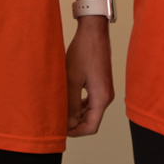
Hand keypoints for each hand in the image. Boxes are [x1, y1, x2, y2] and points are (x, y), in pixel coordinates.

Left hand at [65, 17, 113, 136]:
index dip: (75, 131)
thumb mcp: (72, 79)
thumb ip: (72, 103)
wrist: (93, 31)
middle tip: (57, 120)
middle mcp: (106, 96)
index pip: (91, 127)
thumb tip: (69, 122)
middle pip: (91, 120)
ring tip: (60, 110)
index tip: (60, 128)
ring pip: (91, 111)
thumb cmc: (83, 52)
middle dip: (75, 124)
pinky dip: (80, 105)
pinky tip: (68, 100)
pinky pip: (91, 101)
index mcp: (101, 98)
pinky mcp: (101, 83)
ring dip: (77, 114)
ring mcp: (104, 89)